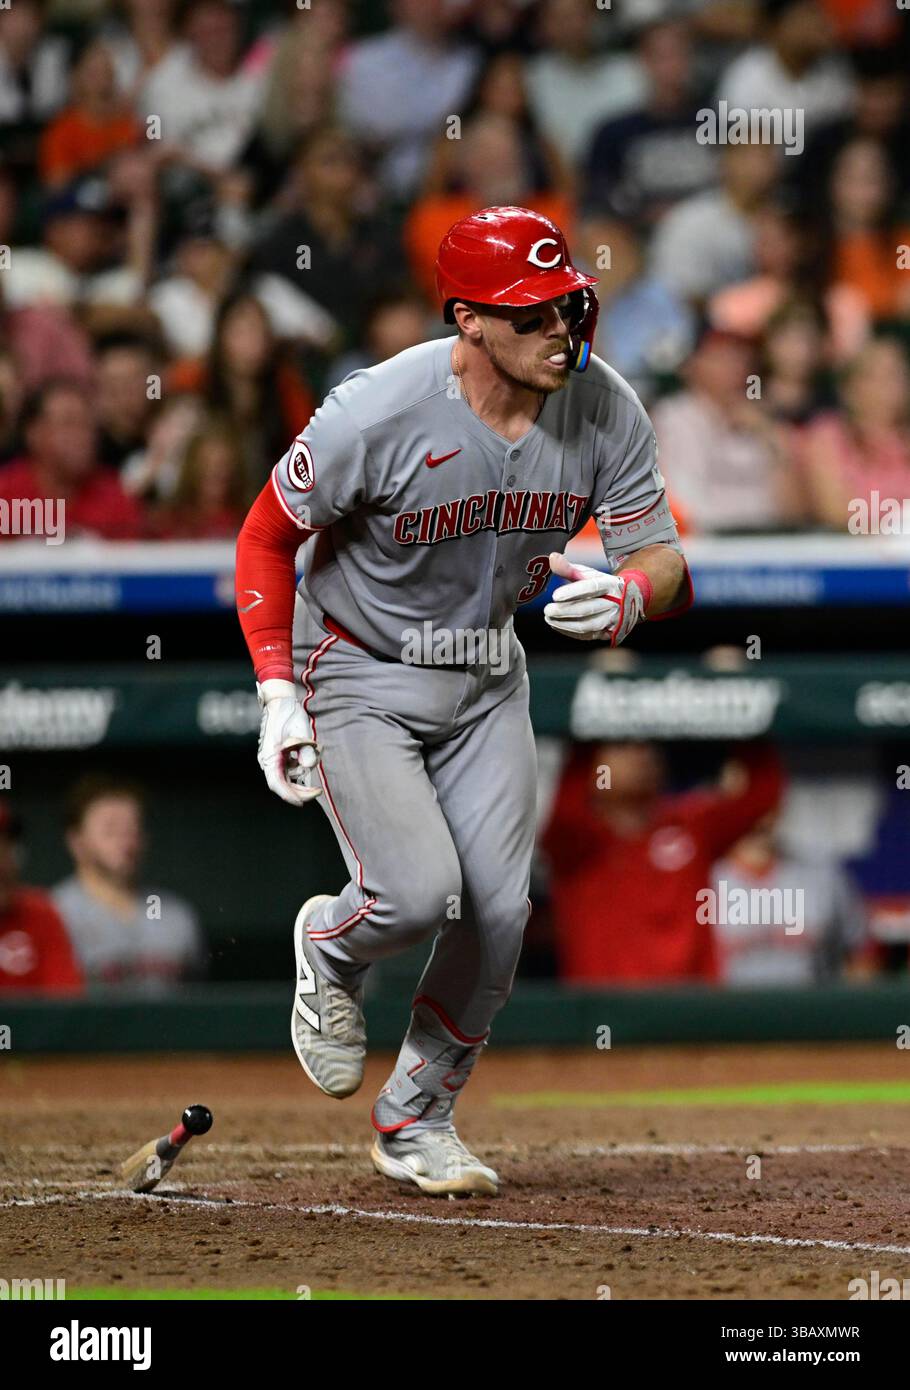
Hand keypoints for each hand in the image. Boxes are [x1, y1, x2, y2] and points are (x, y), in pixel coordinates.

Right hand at [256, 679, 321, 806]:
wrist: (281, 700)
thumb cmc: (288, 713)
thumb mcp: (300, 730)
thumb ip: (305, 749)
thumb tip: (308, 766)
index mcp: (269, 756)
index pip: (277, 784)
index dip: (289, 796)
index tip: (302, 803)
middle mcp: (269, 760)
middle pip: (283, 785)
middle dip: (300, 790)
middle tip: (317, 791)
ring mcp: (274, 758)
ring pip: (289, 777)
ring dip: (304, 772)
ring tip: (316, 749)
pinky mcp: (280, 755)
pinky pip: (292, 767)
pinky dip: (302, 764)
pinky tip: (311, 748)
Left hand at [544, 551, 646, 645]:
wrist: (630, 600)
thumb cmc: (605, 586)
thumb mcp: (589, 574)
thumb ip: (569, 568)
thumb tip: (552, 558)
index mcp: (610, 584)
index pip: (592, 587)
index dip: (573, 592)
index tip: (555, 595)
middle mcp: (615, 603)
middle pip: (588, 609)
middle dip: (564, 611)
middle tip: (548, 610)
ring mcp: (613, 620)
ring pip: (588, 625)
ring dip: (565, 624)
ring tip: (549, 618)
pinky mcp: (608, 633)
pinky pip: (588, 635)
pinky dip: (570, 632)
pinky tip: (558, 626)